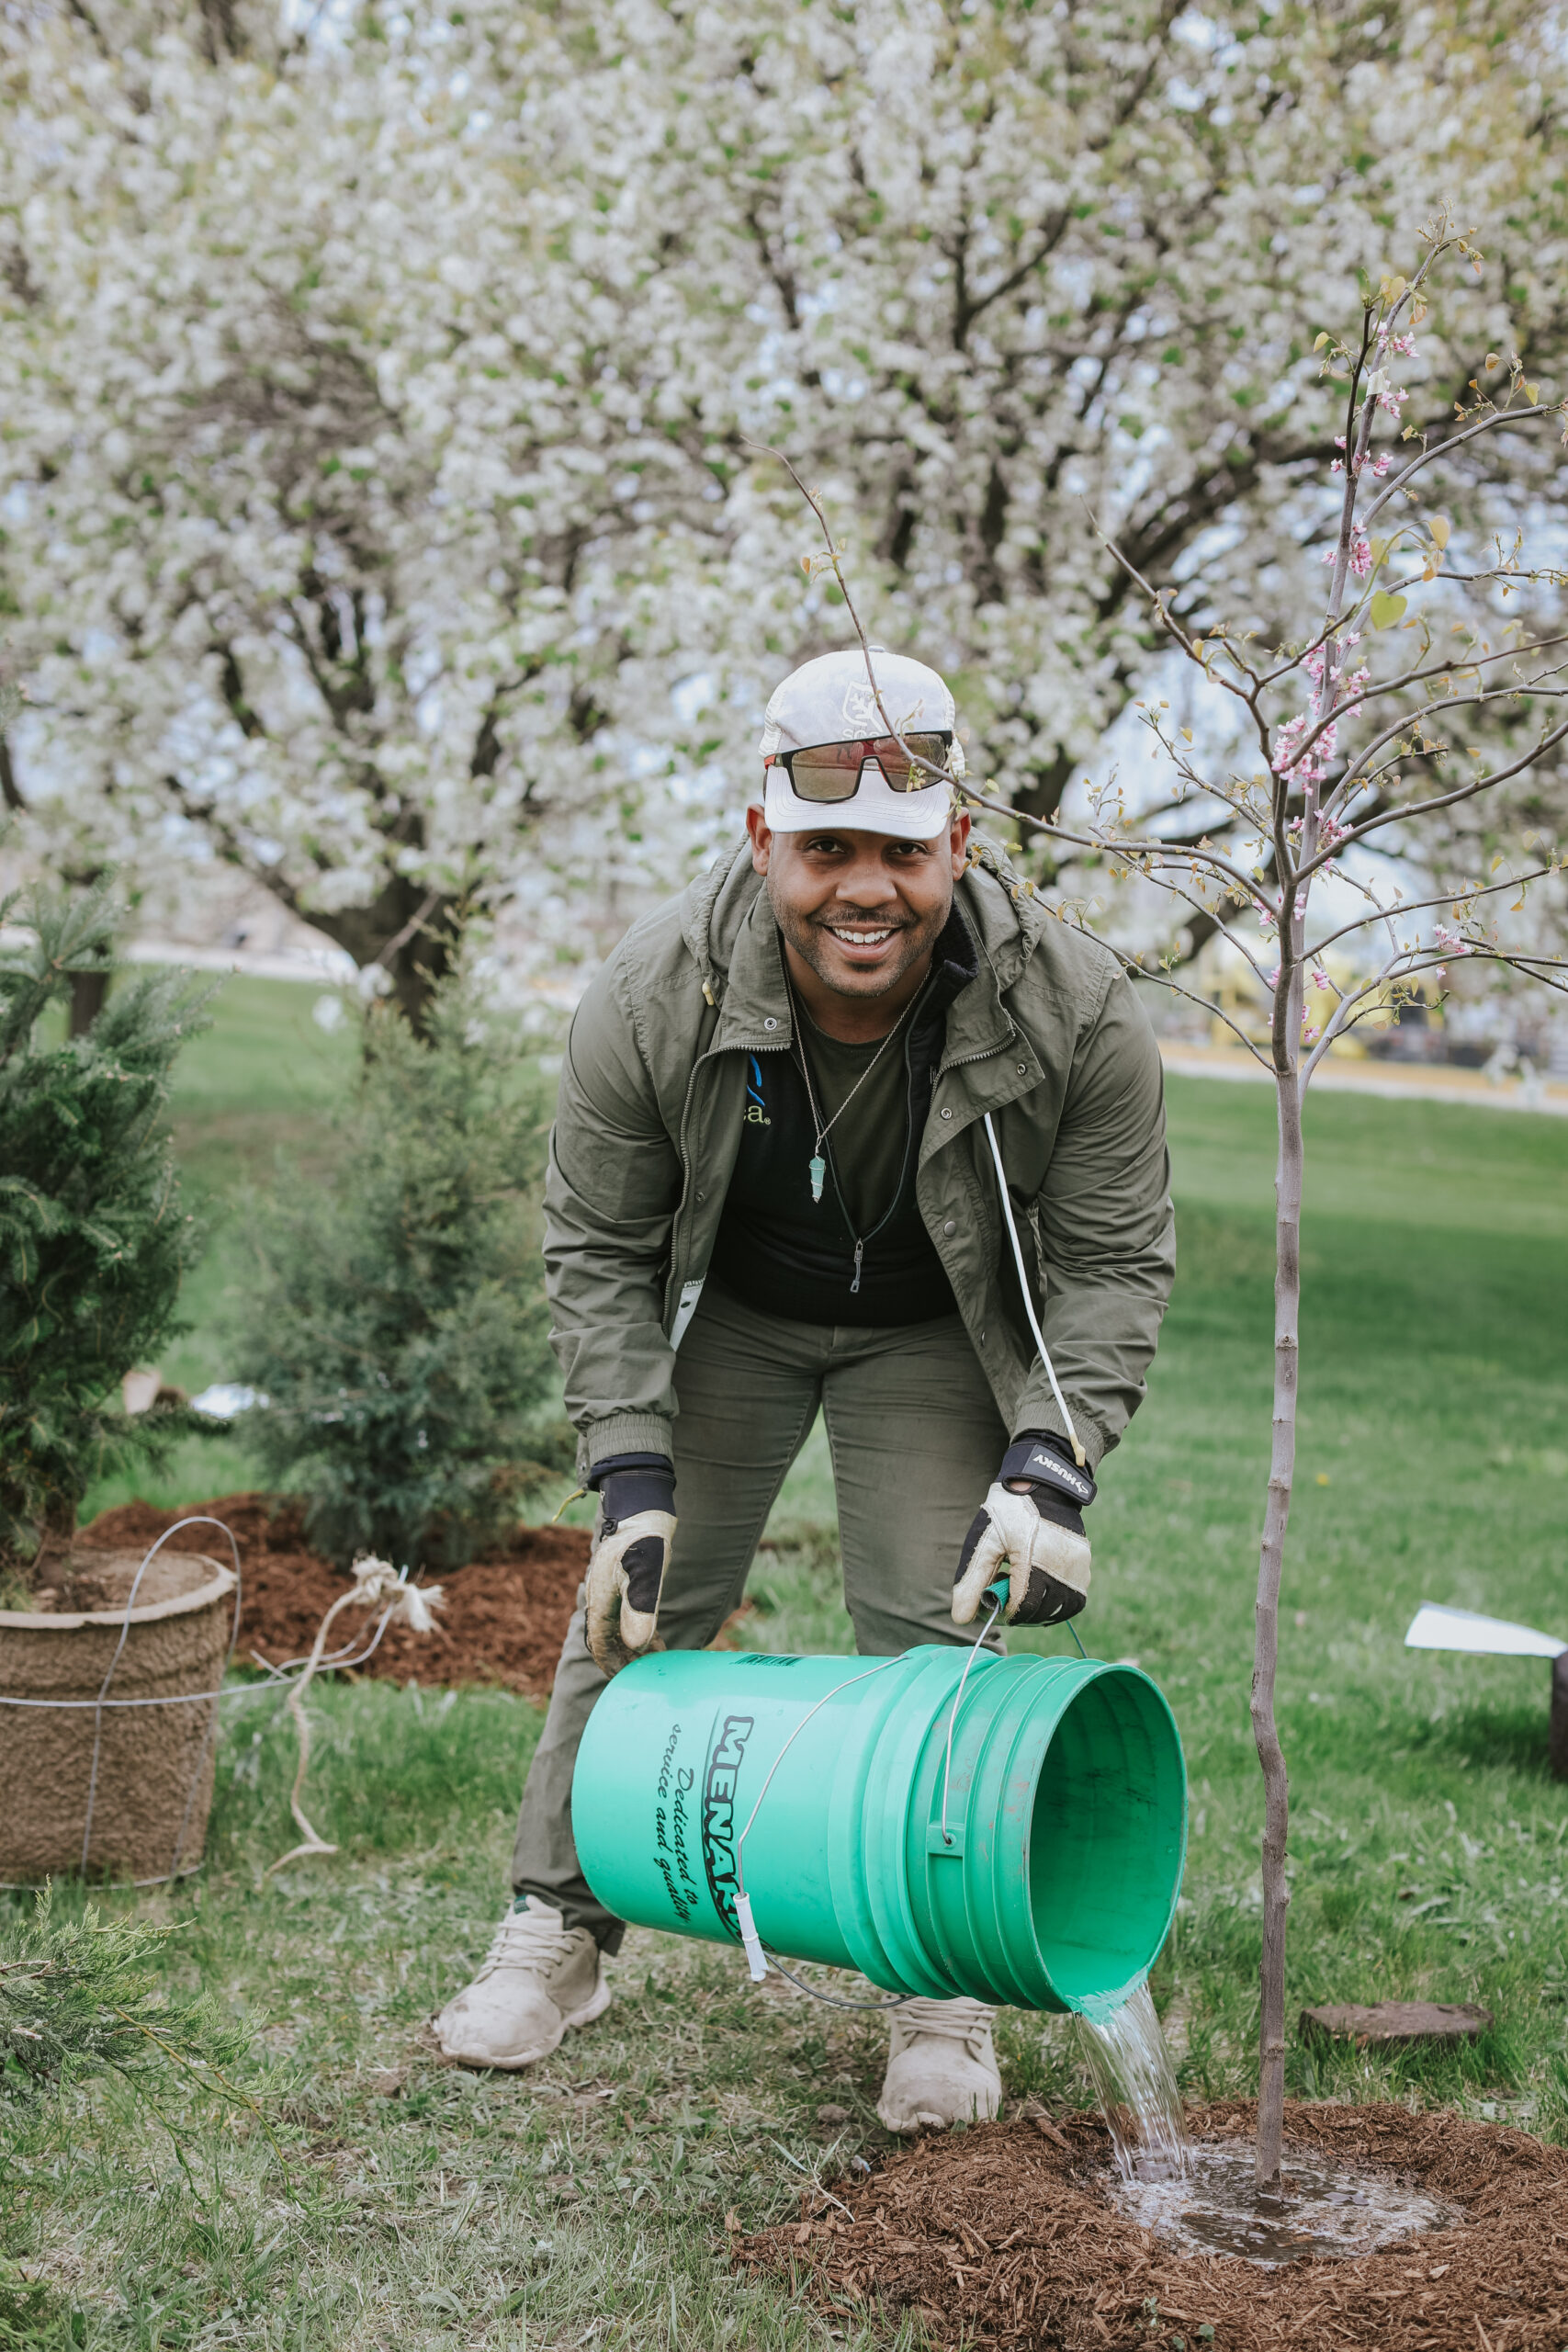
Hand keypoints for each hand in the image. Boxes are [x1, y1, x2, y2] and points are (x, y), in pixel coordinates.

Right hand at [584, 1460, 676, 1675]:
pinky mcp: (620, 1581)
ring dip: (630, 1645)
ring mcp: (608, 1588)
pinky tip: (653, 1632)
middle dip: (623, 1658)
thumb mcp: (647, 1571)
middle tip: (647, 1671)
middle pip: (604, 1639)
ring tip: (654, 1655)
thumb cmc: (646, 1537)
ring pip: (613, 1627)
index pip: (599, 1643)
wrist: (643, 1504)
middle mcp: (599, 1596)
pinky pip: (621, 1613)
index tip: (628, 1680)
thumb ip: (642, 1606)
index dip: (612, 1664)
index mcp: (599, 1599)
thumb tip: (636, 1645)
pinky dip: (634, 1628)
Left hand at [952, 1434, 1095, 1628]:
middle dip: (1017, 1610)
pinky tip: (1037, 1585)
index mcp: (1035, 1559)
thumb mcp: (985, 1542)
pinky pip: (1072, 1599)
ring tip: (1019, 1582)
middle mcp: (1062, 1566)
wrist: (1041, 1482)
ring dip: (1036, 1609)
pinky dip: (1054, 1602)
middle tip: (1002, 1588)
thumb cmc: (1009, 1511)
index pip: (1021, 1608)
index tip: (991, 1601)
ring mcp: (1078, 1567)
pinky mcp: (1084, 1565)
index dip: (1003, 1612)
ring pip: (1058, 1610)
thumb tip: (960, 1620)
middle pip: (1039, 1613)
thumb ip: (972, 1581)